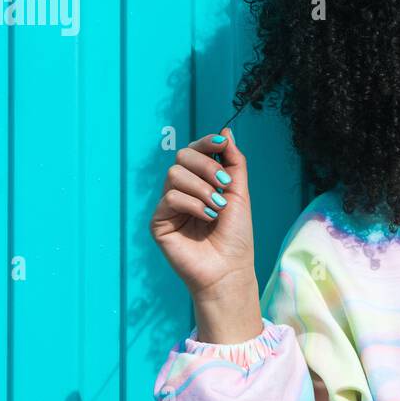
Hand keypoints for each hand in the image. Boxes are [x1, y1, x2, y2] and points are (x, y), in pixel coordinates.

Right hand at [150, 127, 262, 339]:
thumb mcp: (240, 193)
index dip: (205, 143)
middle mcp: (181, 191)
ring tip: (217, 208)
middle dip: (207, 167)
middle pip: (182, 157)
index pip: (194, 151)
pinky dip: (192, 204)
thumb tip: (226, 131)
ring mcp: (169, 207)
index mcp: (199, 183)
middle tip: (224, 186)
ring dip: (202, 189)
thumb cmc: (236, 236)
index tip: (221, 144)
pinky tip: (206, 218)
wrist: (230, 268)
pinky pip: (170, 198)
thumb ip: (233, 162)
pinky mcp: (159, 222)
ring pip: (175, 175)